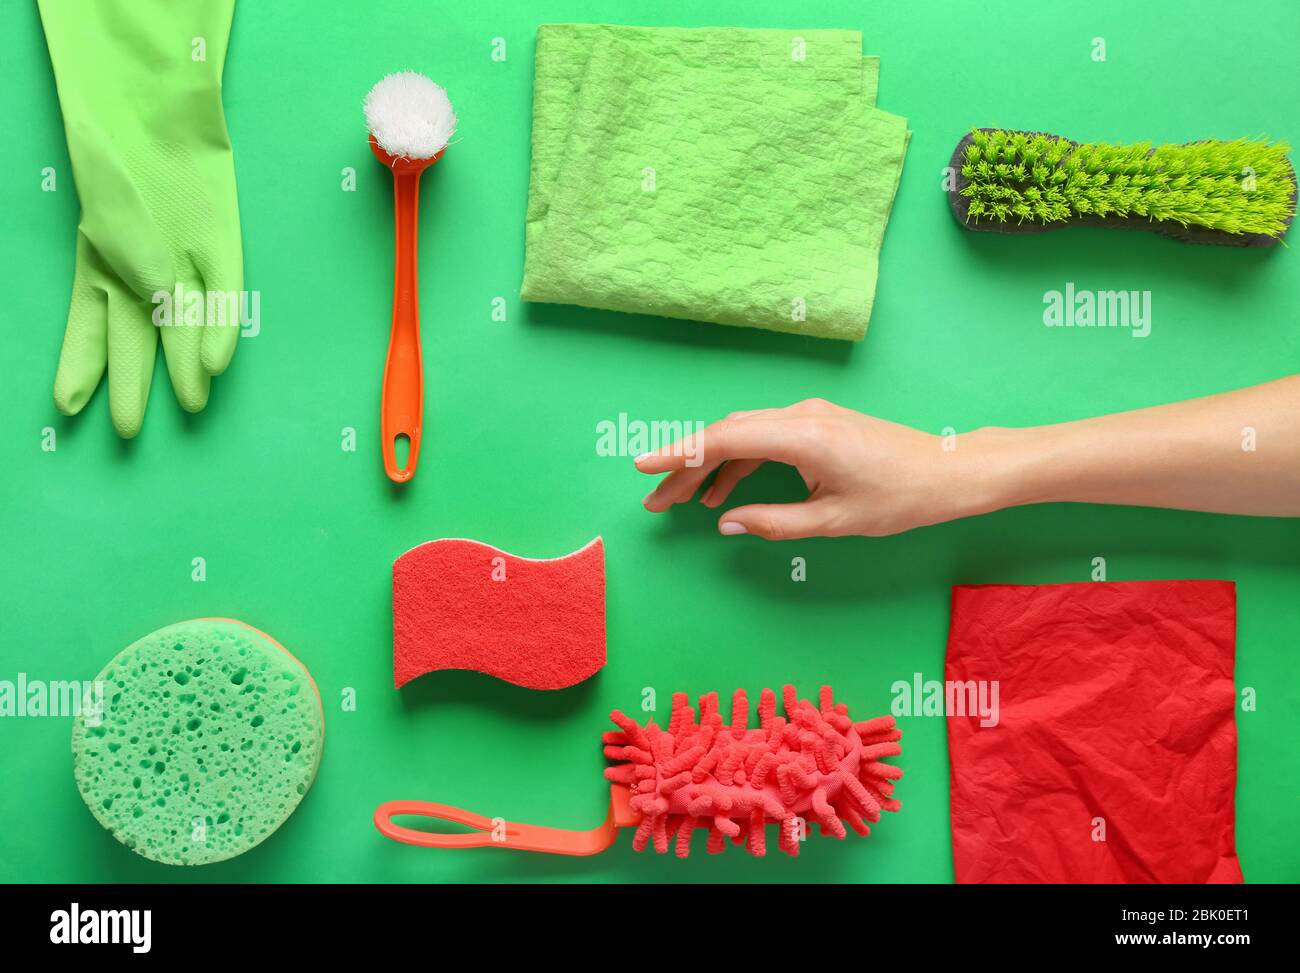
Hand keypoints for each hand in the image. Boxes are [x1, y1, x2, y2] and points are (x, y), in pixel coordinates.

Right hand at [636, 398, 1000, 538]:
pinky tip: (724, 494)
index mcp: (801, 437)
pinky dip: (739, 463)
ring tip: (681, 502)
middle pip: (726, 435)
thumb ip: (773, 523)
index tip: (643, 466)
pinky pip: (764, 438)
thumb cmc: (899, 499)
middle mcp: (799, 417)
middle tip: (655, 501)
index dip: (679, 454)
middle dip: (686, 467)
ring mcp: (808, 417)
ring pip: (742, 435)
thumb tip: (725, 522)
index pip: (724, 439)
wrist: (948, 471)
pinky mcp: (816, 425)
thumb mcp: (833, 522)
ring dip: (710, 467)